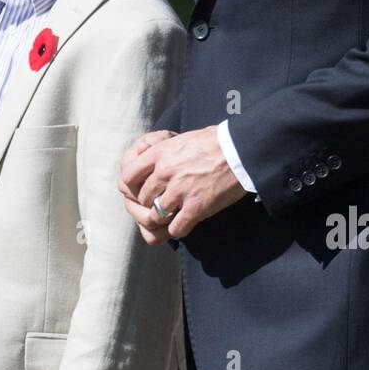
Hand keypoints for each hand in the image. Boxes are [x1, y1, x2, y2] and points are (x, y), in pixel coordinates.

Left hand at [118, 126, 245, 242]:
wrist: (240, 150)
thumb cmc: (215, 141)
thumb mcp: (181, 139)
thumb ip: (164, 151)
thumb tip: (152, 156)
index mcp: (159, 154)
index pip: (128, 176)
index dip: (133, 186)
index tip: (142, 189)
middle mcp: (165, 173)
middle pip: (143, 198)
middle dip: (150, 203)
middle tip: (162, 204)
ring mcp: (179, 192)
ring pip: (156, 215)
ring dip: (164, 217)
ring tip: (173, 215)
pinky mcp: (195, 208)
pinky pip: (176, 228)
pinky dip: (179, 229)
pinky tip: (186, 224)